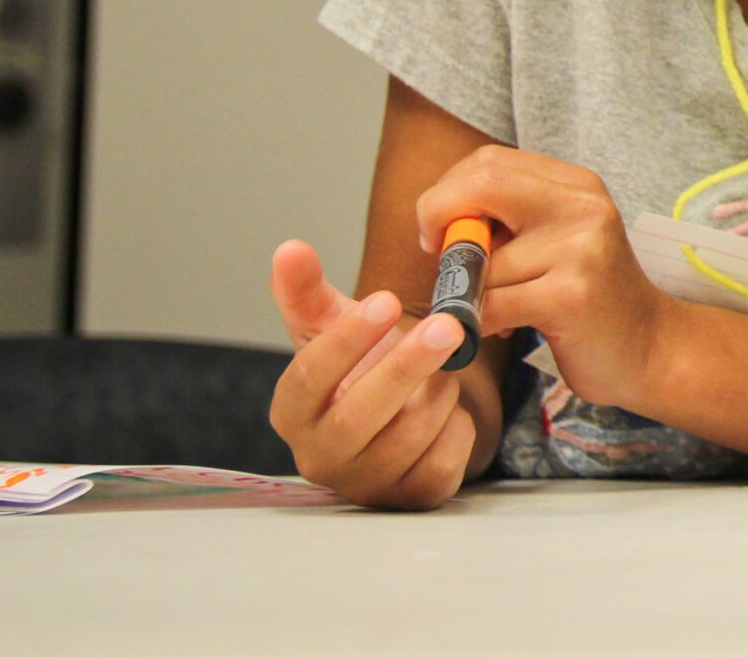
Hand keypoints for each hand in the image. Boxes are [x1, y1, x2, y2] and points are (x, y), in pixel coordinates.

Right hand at [266, 240, 473, 509]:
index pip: (307, 380)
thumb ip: (306, 290)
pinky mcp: (412, 499)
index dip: (346, 341)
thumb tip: (288, 248)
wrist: (399, 414)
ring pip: (408, 437)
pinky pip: (443, 462)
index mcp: (293, 412)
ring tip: (445, 363)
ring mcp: (366, 484)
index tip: (386, 299)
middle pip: (356, 417)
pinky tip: (452, 408)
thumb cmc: (359, 366)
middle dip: (405, 367)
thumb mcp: (332, 326)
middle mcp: (321, 456)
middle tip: (447, 324)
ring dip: (439, 391)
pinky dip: (458, 427)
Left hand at [415, 146, 669, 413]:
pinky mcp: (571, 295)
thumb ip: (511, 220)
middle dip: (440, 220)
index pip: (489, 161)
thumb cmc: (590, 299)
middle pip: (482, 185)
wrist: (652, 350)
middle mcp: (583, 206)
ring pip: (480, 261)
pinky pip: (490, 304)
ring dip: (467, 294)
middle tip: (441, 260)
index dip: (448, 192)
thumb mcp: (560, 241)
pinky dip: (478, 323)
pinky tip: (503, 329)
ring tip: (495, 310)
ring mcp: (581, 248)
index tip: (442, 232)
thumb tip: (439, 224)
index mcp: (577, 185)